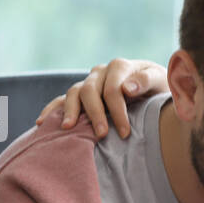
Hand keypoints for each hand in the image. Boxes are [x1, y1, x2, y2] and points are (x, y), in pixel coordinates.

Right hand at [35, 58, 167, 138]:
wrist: (156, 90)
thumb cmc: (160, 88)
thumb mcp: (161, 81)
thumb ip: (146, 81)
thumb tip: (125, 88)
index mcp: (120, 66)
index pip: (113, 89)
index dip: (118, 111)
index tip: (125, 133)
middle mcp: (101, 72)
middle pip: (90, 91)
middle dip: (95, 114)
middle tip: (102, 135)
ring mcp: (89, 83)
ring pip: (74, 93)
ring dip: (71, 111)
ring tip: (69, 128)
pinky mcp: (81, 95)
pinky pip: (62, 100)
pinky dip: (51, 109)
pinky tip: (41, 123)